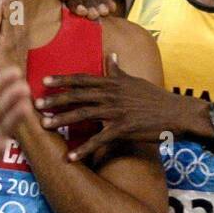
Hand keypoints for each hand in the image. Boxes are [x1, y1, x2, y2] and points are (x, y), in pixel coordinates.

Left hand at [0, 0, 28, 74]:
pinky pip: (10, 23)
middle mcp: (17, 32)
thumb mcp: (0, 53)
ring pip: (15, 6)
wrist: (4, 103)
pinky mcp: (10, 48)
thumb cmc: (1, 81)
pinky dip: (9, 6)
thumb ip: (1, 35)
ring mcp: (15, 39)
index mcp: (13, 30)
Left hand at [38, 52, 208, 164]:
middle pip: (78, 96)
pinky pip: (99, 140)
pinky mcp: (123, 129)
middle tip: (35, 104)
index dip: (63, 79)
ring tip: (44, 125)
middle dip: (55, 99)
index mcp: (113, 83)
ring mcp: (117, 111)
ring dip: (62, 120)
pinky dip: (83, 149)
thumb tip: (111, 55)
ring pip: (83, 115)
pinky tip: (69, 157)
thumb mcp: (135, 80)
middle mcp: (112, 94)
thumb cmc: (156, 98)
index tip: (44, 80)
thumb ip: (118, 70)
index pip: (83, 79)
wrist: (178, 113)